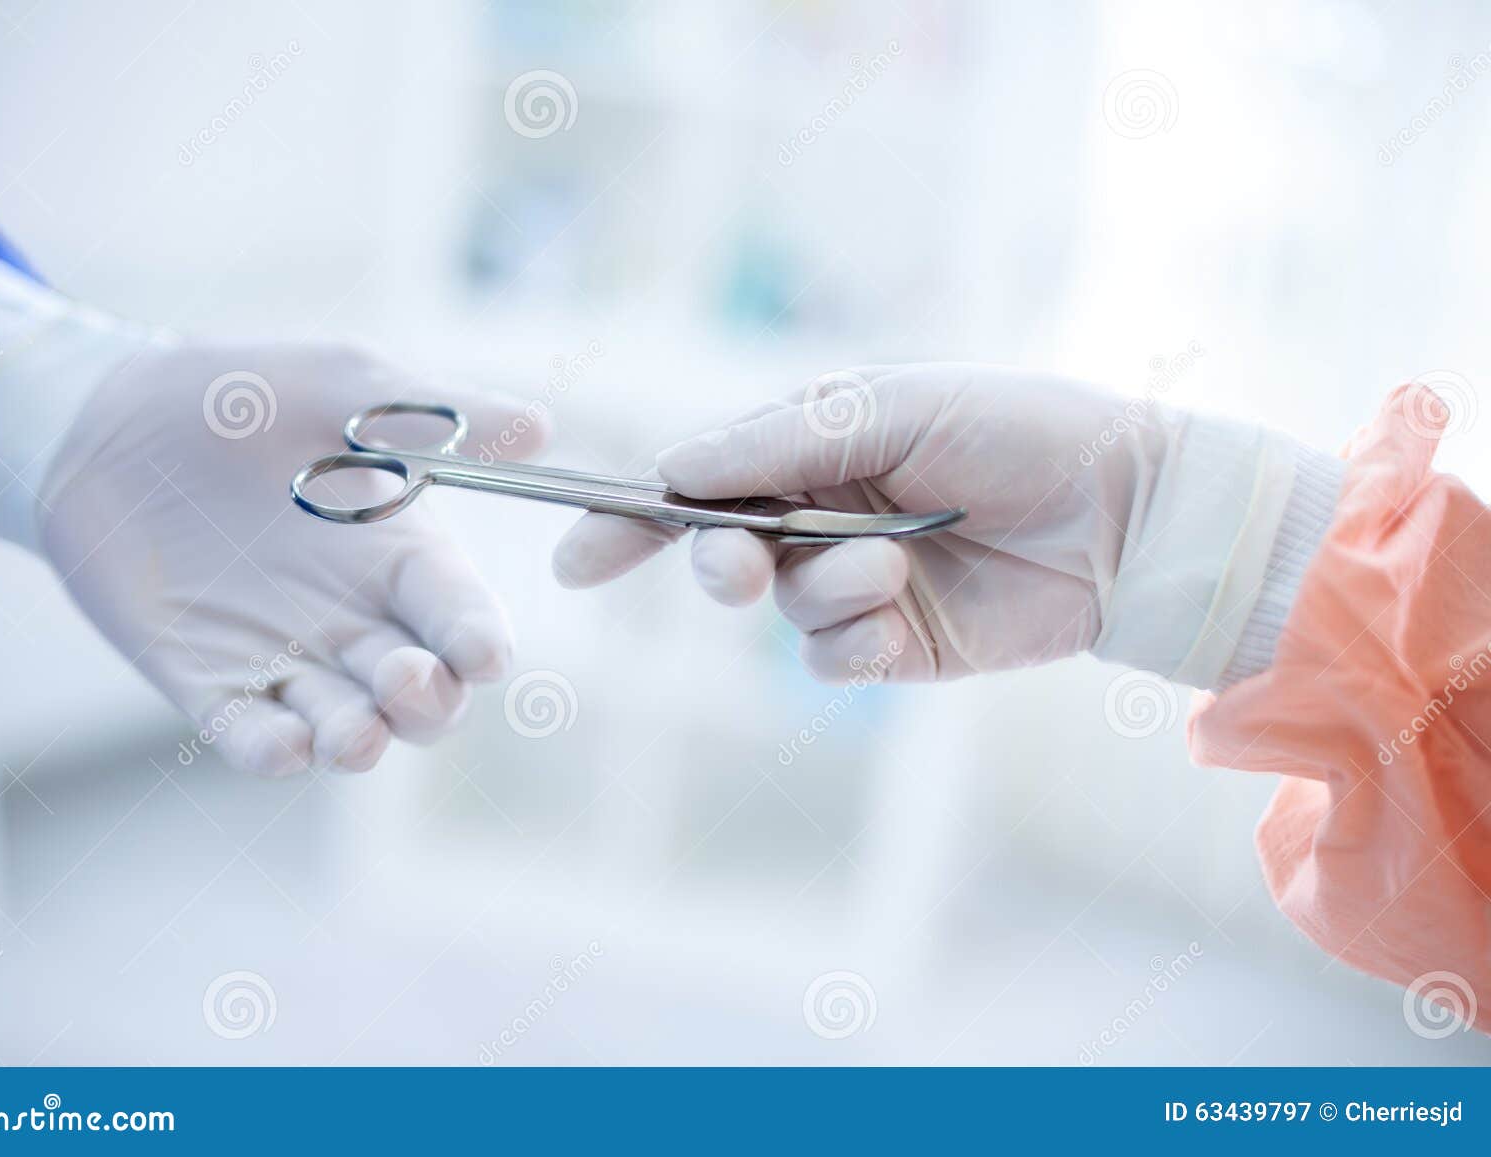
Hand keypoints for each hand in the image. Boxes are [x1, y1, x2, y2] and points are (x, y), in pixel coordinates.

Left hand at [41, 340, 546, 774]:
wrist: (108, 420)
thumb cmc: (242, 394)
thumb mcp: (342, 385)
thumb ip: (433, 411)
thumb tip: (540, 427)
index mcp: (403, 554)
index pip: (461, 613)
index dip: (479, 639)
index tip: (486, 654)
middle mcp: (357, 618)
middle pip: (422, 693)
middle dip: (427, 701)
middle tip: (406, 676)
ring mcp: (284, 656)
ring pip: (347, 726)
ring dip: (360, 741)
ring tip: (352, 734)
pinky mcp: (209, 681)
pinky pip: (250, 736)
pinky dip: (273, 753)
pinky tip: (283, 747)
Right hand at [553, 364, 1330, 687]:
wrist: (1130, 511)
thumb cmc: (1020, 429)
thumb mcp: (897, 405)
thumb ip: (784, 439)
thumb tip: (675, 466)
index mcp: (815, 443)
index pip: (702, 479)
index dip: (634, 516)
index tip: (576, 557)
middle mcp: (824, 513)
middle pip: (724, 551)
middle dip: (718, 562)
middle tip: (737, 568)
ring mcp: (859, 582)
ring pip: (785, 607)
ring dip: (823, 590)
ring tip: (892, 568)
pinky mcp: (898, 644)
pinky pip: (835, 660)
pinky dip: (854, 644)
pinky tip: (900, 617)